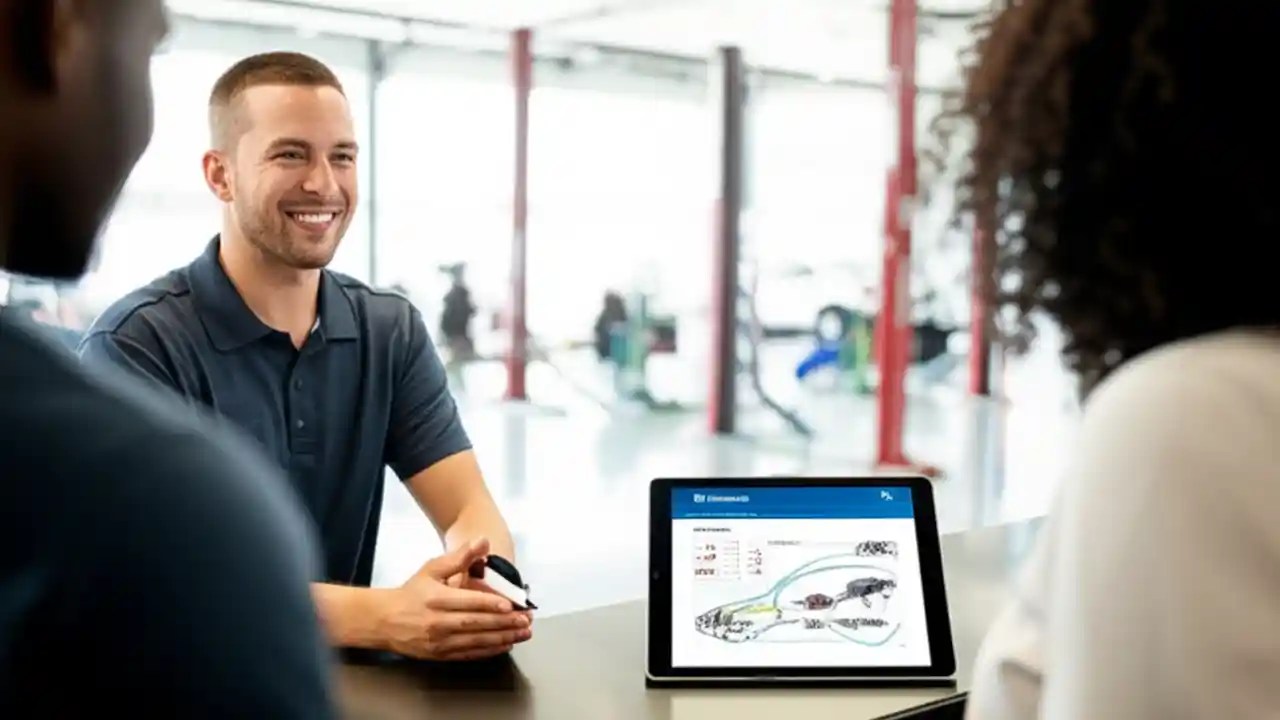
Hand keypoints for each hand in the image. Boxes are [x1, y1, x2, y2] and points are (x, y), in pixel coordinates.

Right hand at [376, 538, 532, 660]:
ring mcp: (439, 641)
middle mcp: (438, 622)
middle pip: (476, 623)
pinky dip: (489, 651)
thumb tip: (482, 541)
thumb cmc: (411, 593)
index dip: (491, 604)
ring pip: (476, 641)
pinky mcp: (441, 655)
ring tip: (522, 633)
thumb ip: (460, 557)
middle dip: (504, 623)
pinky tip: (505, 645)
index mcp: (437, 599)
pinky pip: (469, 654)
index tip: (510, 605)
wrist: (385, 620)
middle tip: (526, 620)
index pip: (469, 602)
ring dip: (502, 638)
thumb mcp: (432, 568)